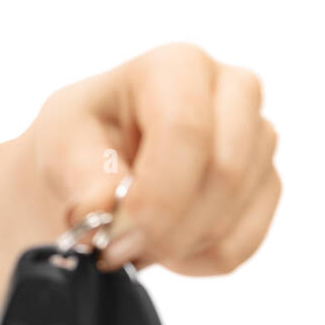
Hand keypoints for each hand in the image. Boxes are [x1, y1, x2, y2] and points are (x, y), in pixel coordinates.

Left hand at [31, 42, 280, 275]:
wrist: (94, 166)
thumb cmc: (79, 141)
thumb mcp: (59, 148)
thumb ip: (81, 179)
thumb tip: (101, 212)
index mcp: (178, 65)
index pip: (185, 130)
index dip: (155, 195)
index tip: (113, 238)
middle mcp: (233, 91)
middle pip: (223, 172)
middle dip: (166, 228)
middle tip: (116, 251)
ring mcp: (258, 139)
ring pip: (232, 215)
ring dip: (174, 246)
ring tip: (130, 236)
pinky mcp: (266, 185)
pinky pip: (241, 243)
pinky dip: (194, 259)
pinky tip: (161, 241)